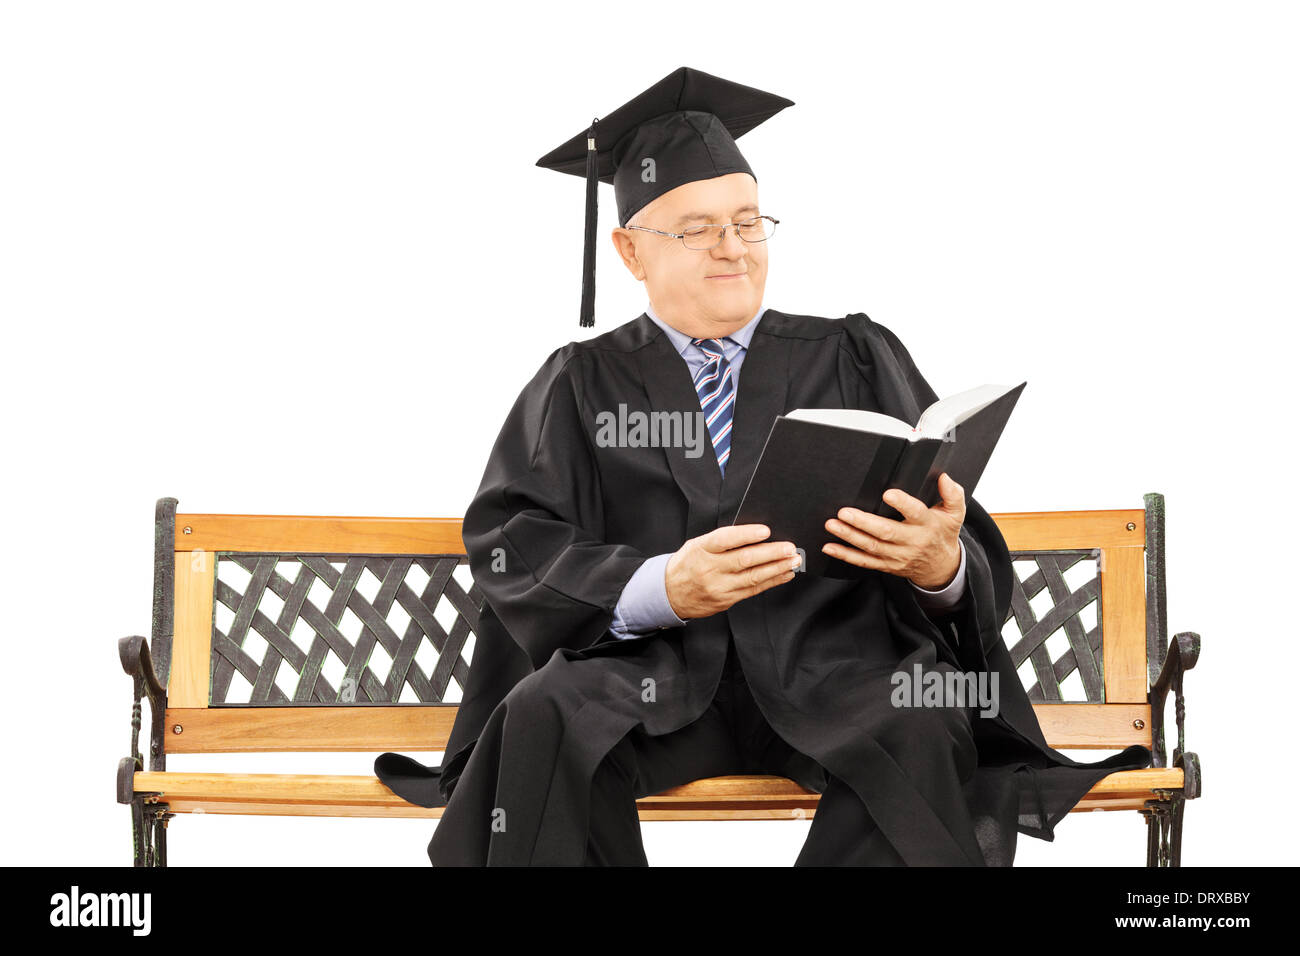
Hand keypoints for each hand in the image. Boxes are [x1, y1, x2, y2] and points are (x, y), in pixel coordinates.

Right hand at [665, 524, 801, 619]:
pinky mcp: (726, 600)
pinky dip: (772, 581)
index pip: (725, 539)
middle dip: (771, 553)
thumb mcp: (698, 545)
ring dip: (777, 568)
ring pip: (753, 577)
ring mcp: (719, 587)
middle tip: (790, 548)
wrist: (669, 593)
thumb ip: (722, 540)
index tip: (766, 531)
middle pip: (744, 560)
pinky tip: (784, 574)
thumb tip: (755, 535)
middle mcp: (710, 568)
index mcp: (702, 549)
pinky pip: (753, 590)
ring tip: (793, 561)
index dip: (747, 534)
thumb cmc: (687, 564)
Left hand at [821, 472, 964, 588]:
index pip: (916, 513)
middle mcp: (911, 542)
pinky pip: (863, 561)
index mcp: (927, 525)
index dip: (902, 504)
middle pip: (886, 532)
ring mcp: (897, 556)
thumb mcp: (955, 514)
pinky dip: (845, 555)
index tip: (888, 493)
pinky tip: (830, 547)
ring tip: (832, 524)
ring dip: (849, 536)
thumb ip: (953, 494)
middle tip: (844, 512)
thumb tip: (944, 477)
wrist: (941, 567)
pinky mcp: (885, 564)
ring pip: (871, 547)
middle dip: (863, 522)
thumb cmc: (943, 533)